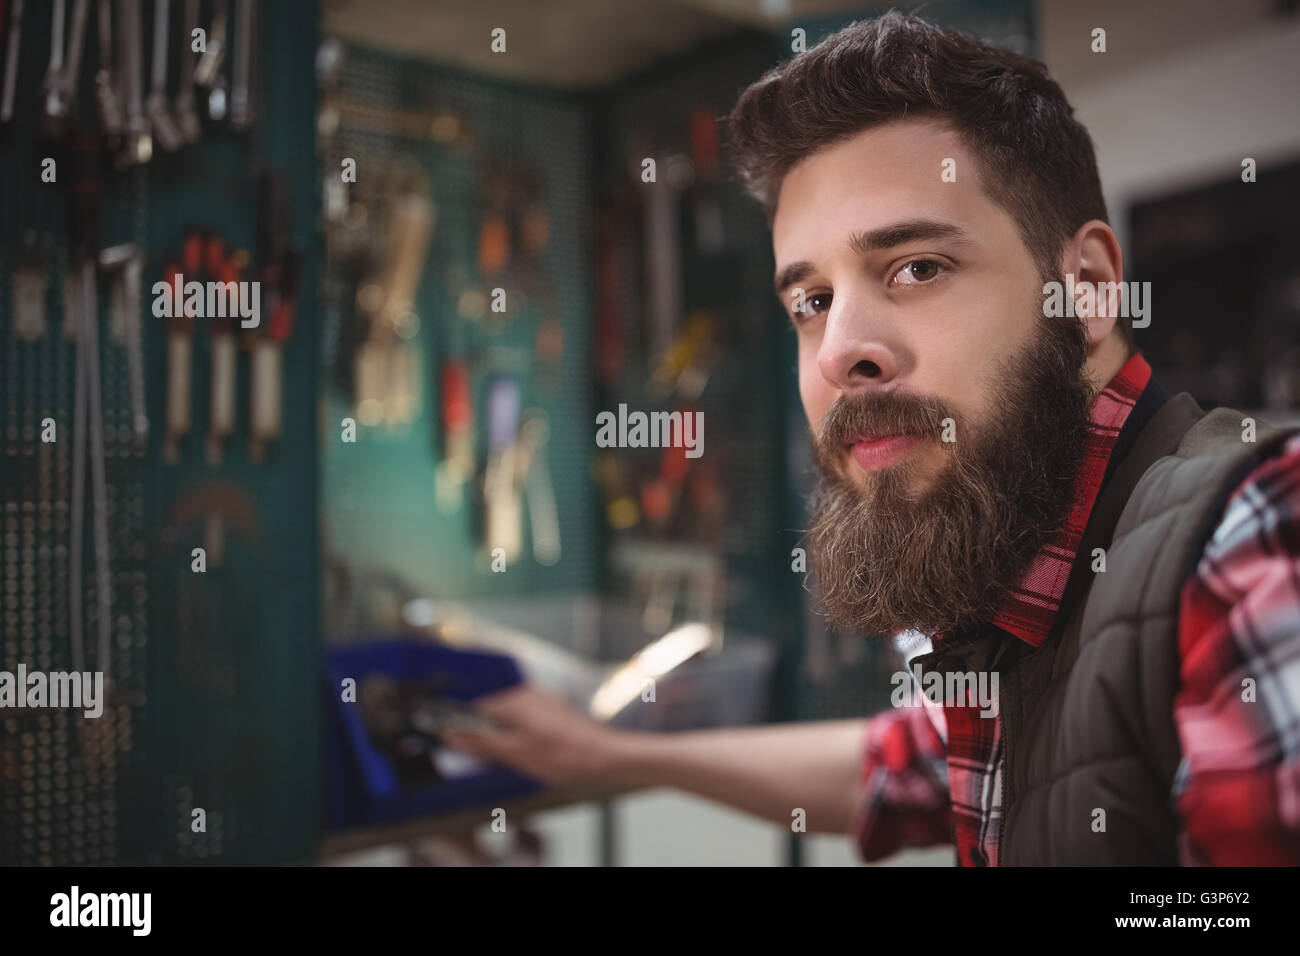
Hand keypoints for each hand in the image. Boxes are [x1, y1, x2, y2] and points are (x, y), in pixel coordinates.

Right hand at [441, 684, 621, 785]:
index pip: (475, 709)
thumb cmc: (564, 756)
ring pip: (509, 719)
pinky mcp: (552, 712)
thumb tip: (453, 736)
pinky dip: (520, 737)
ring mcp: (542, 702)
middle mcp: (528, 695)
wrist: (603, 757)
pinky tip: (530, 754)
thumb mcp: (515, 754)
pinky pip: (525, 722)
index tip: (454, 743)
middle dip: (486, 735)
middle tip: (491, 758)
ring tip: (516, 759)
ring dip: (504, 738)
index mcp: (515, 701)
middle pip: (492, 713)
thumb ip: (482, 743)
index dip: (463, 727)